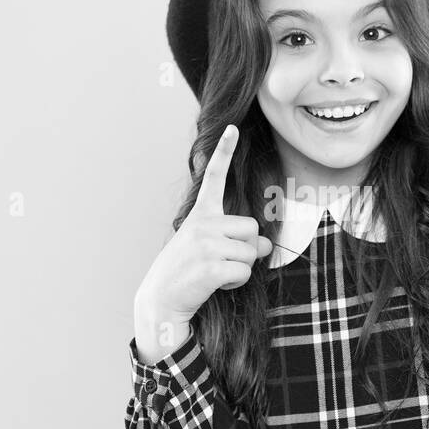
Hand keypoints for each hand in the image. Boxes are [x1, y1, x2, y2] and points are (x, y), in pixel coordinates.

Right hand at [136, 124, 271, 323]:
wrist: (161, 300)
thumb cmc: (187, 273)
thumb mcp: (208, 248)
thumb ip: (237, 240)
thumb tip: (267, 245)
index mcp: (200, 215)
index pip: (213, 177)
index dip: (224, 152)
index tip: (233, 128)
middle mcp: (202, 224)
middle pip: (252, 228)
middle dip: (246, 248)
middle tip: (221, 261)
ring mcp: (205, 244)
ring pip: (252, 252)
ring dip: (241, 268)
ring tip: (215, 274)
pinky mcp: (210, 266)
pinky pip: (244, 271)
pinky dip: (236, 283)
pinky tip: (215, 284)